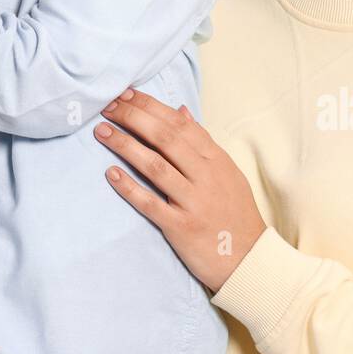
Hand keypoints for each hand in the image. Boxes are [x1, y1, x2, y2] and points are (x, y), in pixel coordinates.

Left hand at [94, 88, 268, 294]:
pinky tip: (111, 174)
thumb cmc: (234, 212)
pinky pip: (151, 204)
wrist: (250, 259)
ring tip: (102, 132)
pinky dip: (130, 188)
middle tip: (107, 106)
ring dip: (126, 146)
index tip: (125, 93)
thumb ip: (202, 141)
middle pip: (165, 138)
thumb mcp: (226, 170)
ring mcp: (194, 202)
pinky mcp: (182, 227)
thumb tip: (180, 110)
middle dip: (133, 117)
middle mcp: (205, 176)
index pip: (179, 123)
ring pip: (156, 166)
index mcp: (215, 159)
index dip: (150, 106)